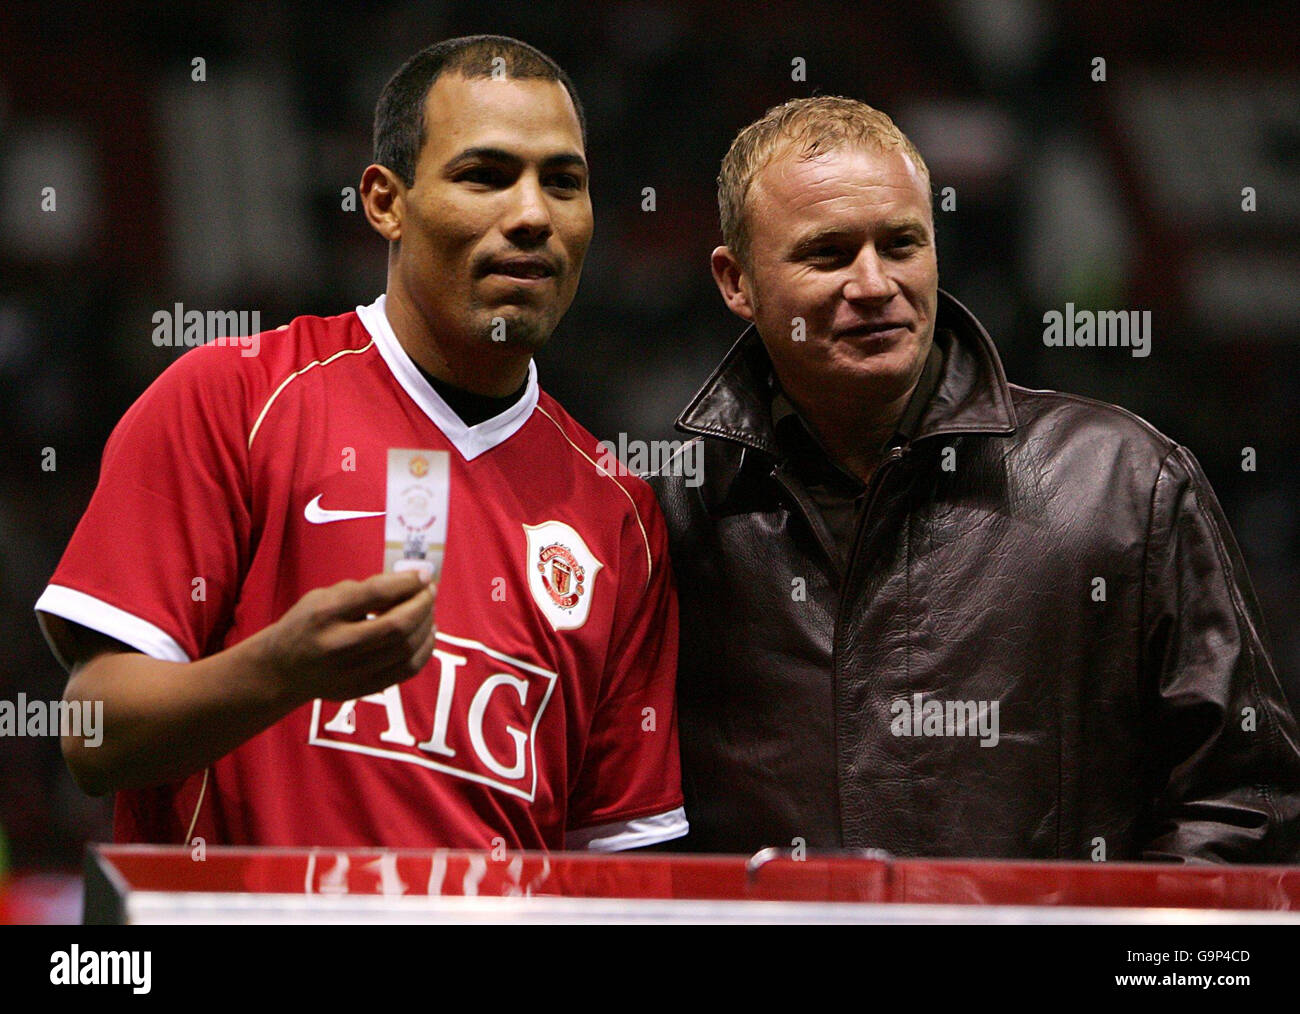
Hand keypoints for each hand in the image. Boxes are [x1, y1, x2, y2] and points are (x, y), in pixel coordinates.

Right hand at [256, 570, 436, 705]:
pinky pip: (408, 669)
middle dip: (422, 605)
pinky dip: (424, 648)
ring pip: (406, 648)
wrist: (283, 671)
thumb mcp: (323, 596)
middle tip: (429, 590)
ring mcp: (352, 672)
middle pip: (396, 626)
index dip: (406, 582)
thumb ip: (363, 590)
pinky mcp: (364, 689)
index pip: (375, 594)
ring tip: (428, 609)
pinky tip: (426, 632)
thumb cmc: (307, 624)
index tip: (422, 574)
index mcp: (325, 614)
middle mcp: (338, 645)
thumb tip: (410, 582)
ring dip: (426, 624)